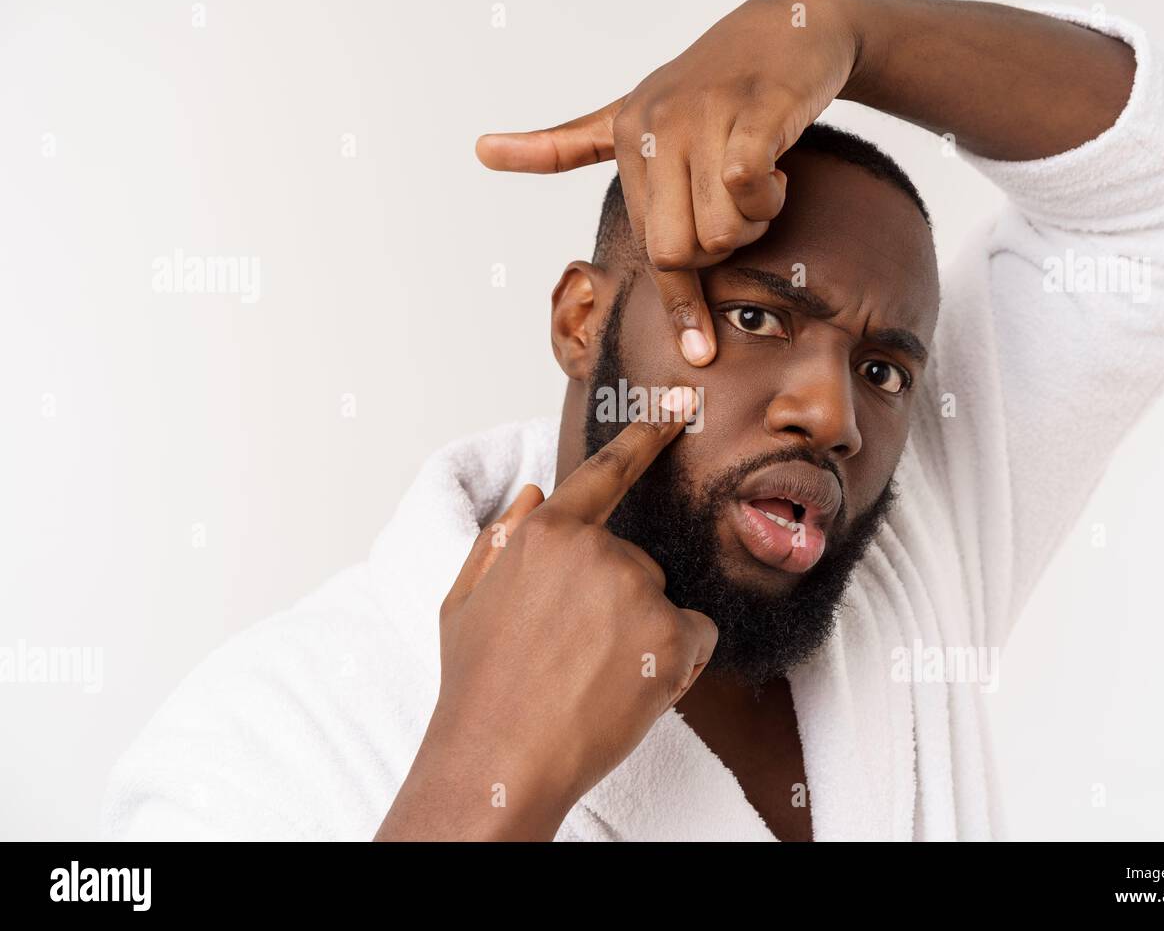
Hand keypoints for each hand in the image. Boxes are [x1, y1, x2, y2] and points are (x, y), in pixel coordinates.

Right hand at [376, 387, 716, 840]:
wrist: (498, 761)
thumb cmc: (477, 686)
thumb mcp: (465, 602)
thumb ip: (501, 539)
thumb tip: (534, 494)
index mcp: (546, 534)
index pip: (606, 473)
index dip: (645, 436)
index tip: (677, 405)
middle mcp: (597, 551)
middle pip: (636, 564)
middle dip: (618, 605)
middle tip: (575, 655)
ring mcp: (638, 591)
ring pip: (664, 603)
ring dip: (644, 636)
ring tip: (594, 678)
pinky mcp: (670, 636)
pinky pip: (695, 637)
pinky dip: (677, 664)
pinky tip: (630, 690)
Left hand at [475, 0, 869, 366]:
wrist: (793, 25)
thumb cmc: (714, 81)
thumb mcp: (631, 109)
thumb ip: (566, 143)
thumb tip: (481, 150)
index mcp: (626, 136)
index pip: (649, 249)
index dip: (681, 303)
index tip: (698, 348)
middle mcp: (656, 124)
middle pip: (678, 250)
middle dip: (719, 253)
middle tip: (741, 214)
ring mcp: (703, 113)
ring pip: (721, 227)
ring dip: (755, 220)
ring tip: (763, 182)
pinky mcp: (754, 106)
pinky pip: (745, 183)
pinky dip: (767, 194)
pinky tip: (779, 171)